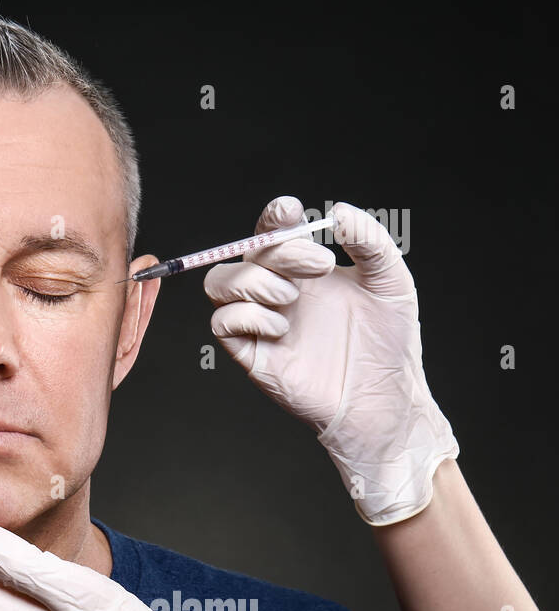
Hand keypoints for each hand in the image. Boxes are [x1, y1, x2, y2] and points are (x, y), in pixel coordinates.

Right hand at [204, 196, 458, 525]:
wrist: (384, 399)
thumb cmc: (387, 344)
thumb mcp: (391, 282)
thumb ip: (369, 242)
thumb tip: (338, 211)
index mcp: (304, 271)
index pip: (272, 233)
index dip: (271, 217)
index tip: (289, 211)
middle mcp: (278, 292)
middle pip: (245, 254)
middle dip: (278, 251)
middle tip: (320, 265)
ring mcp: (261, 322)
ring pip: (218, 283)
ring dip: (250, 281)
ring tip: (291, 297)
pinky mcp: (252, 354)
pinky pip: (221, 324)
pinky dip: (245, 316)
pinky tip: (281, 328)